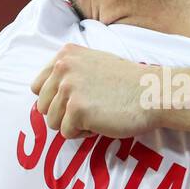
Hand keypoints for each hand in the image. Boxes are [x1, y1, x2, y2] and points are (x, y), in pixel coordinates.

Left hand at [31, 44, 155, 138]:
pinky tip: (102, 121)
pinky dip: (84, 133)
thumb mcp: (94, 63)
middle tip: (90, 110)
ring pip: (52, 122)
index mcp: (65, 55)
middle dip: (63, 114)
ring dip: (74, 124)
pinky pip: (67, 133)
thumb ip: (69, 72)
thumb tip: (45, 94)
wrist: (151, 92)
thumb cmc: (127, 82)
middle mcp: (63, 68)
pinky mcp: (77, 110)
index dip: (54, 100)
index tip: (75, 101)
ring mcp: (69, 88)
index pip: (37, 87)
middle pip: (43, 106)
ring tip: (97, 114)